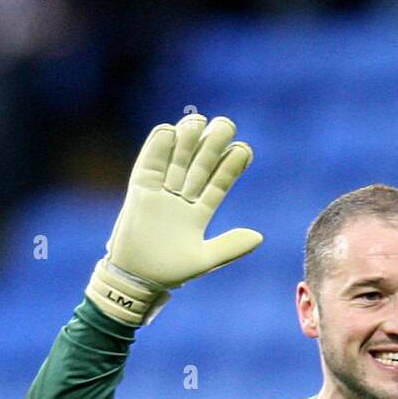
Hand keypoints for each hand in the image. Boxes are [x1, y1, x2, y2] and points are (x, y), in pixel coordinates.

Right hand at [87, 114, 262, 325]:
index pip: (218, 184)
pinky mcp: (139, 190)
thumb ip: (230, 247)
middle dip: (212, 145)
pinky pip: (149, 164)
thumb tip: (259, 237)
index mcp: (199, 212)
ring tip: (200, 120)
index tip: (245, 150)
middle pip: (199, 166)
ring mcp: (160, 192)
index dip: (230, 167)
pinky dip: (157, 148)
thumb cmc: (172, 272)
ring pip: (177, 160)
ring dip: (187, 140)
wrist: (138, 278)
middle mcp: (181, 198)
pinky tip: (169, 130)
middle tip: (227, 124)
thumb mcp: (205, 260)